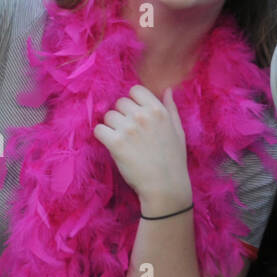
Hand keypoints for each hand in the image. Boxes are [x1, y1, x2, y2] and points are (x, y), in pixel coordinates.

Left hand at [94, 85, 190, 212]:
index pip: (135, 90)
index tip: (136, 115)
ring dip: (112, 126)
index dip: (133, 102)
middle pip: (120, 103)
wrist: (165, 186)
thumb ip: (171, 108)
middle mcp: (143, 116)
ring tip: (123, 141)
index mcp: (158, 110)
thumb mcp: (178, 130)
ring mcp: (128, 129)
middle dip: (122, 115)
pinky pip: (99, 130)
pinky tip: (112, 145)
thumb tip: (168, 89)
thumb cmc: (173, 160)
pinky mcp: (116, 143)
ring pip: (108, 116)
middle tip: (129, 133)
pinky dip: (102, 137)